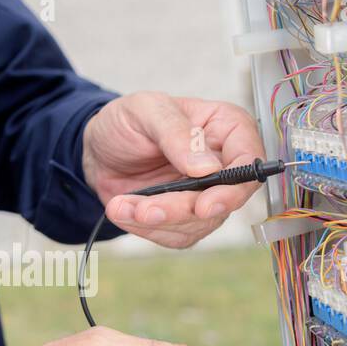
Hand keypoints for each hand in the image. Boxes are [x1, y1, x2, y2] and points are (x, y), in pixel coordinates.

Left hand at [82, 91, 264, 247]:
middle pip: (224, 200)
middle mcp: (224, 164)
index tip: (204, 204)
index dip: (233, 187)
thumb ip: (175, 132)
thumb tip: (207, 167)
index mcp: (226, 128)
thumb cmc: (127, 121)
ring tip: (121, 206)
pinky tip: (123, 210)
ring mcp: (206, 194)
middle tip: (146, 210)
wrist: (97, 148)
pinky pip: (178, 235)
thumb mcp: (145, 110)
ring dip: (158, 220)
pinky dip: (148, 228)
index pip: (248, 159)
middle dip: (182, 210)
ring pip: (200, 223)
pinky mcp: (186, 217)